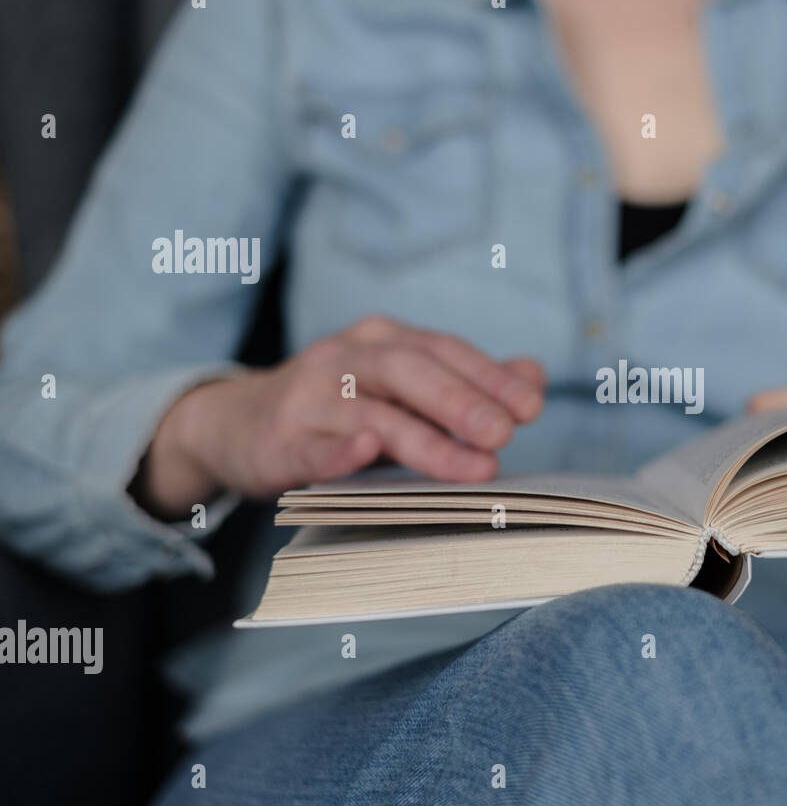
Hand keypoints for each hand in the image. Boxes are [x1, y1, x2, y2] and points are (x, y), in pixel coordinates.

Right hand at [132, 315, 545, 518]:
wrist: (234, 424)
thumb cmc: (337, 409)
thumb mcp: (402, 391)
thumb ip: (466, 383)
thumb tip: (533, 376)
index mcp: (382, 341)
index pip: (443, 351)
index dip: (488, 376)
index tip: (532, 406)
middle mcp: (345, 358)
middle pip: (409, 371)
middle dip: (462, 401)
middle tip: (504, 433)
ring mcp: (307, 397)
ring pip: (369, 411)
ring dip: (424, 438)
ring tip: (473, 465)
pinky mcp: (279, 438)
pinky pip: (310, 444)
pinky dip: (338, 449)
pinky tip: (364, 452)